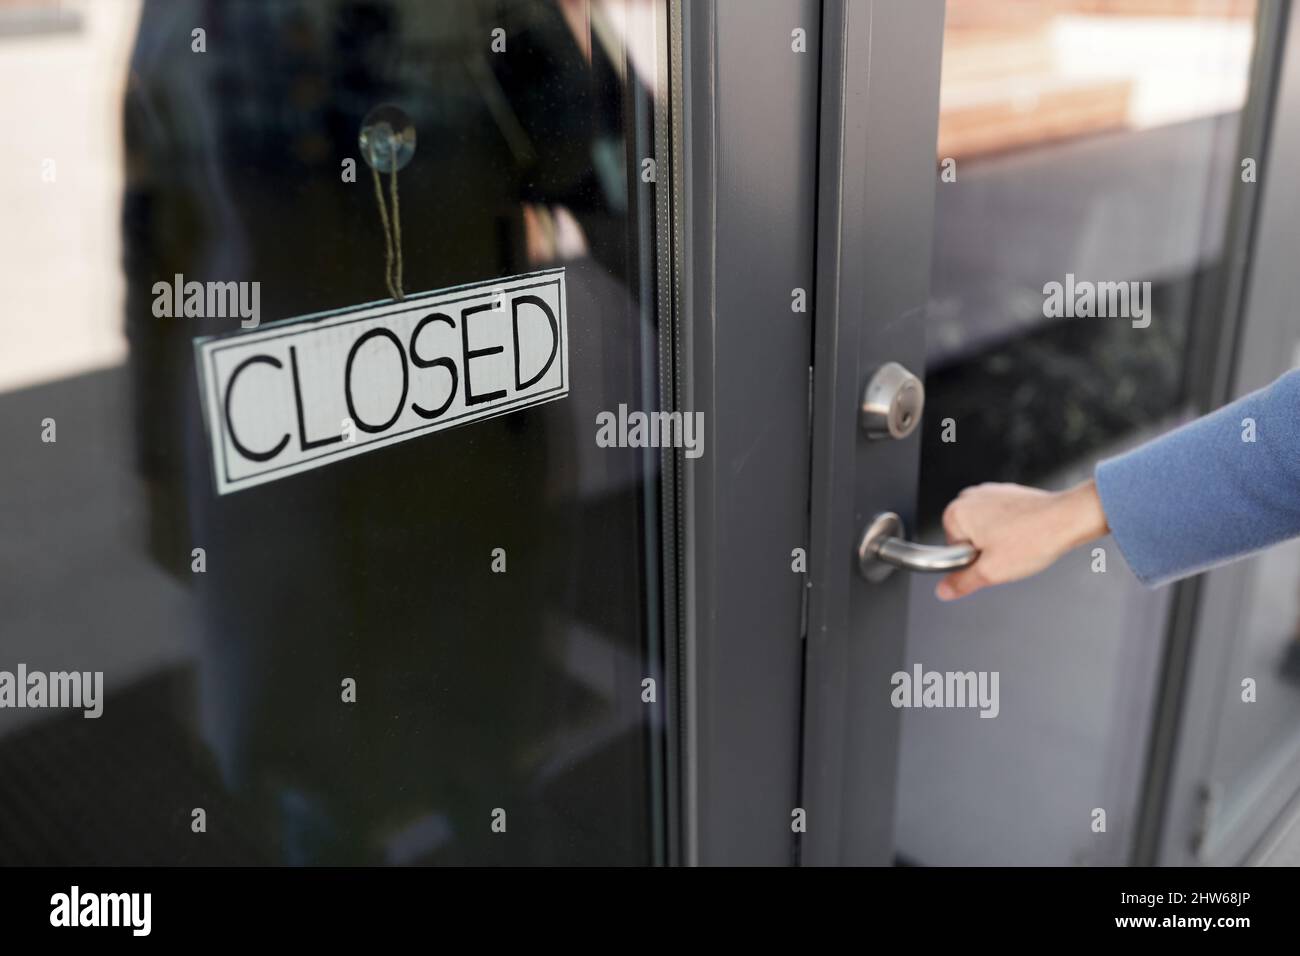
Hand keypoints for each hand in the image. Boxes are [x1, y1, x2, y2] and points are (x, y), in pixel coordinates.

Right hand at [935, 479, 1107, 600]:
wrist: (1069, 518)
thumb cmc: (1034, 538)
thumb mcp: (991, 572)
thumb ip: (961, 583)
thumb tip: (944, 590)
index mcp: (956, 513)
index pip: (951, 550)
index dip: (971, 563)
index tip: (991, 561)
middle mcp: (968, 498)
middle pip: (966, 539)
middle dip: (984, 552)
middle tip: (1006, 555)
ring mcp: (988, 493)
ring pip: (984, 531)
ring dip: (998, 542)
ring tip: (1019, 545)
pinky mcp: (1006, 494)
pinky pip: (1000, 520)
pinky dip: (1011, 530)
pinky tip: (1026, 535)